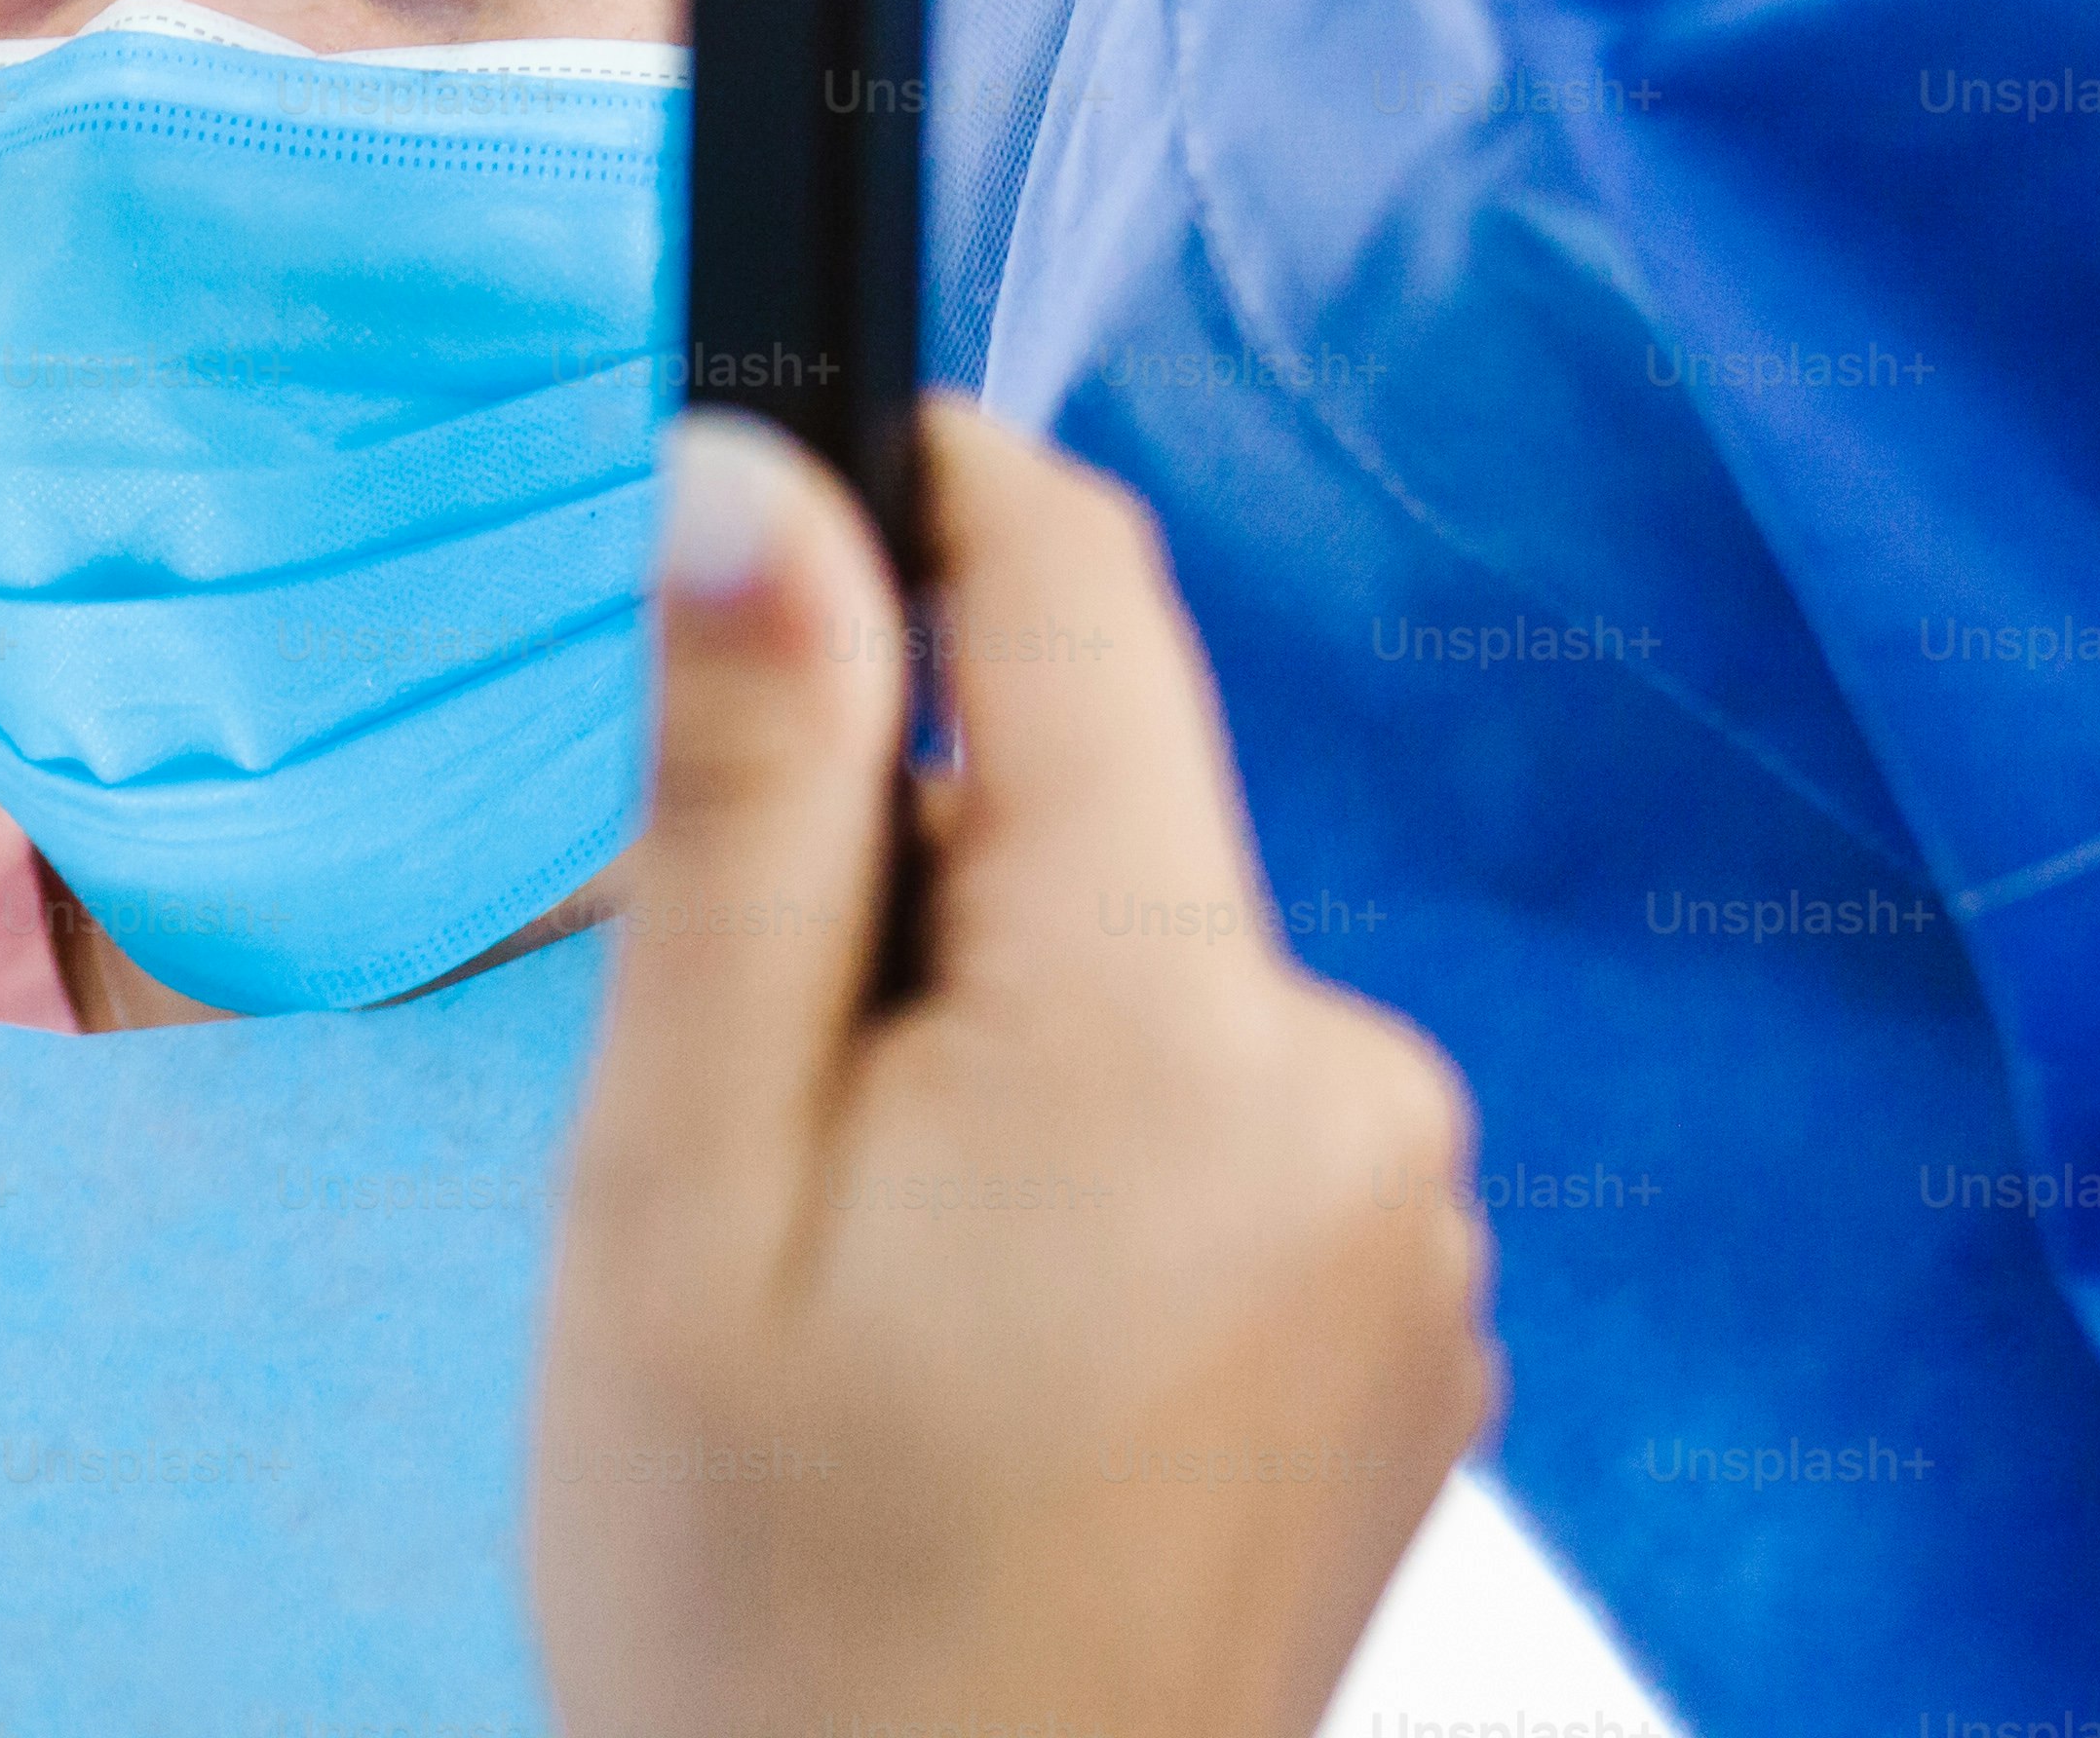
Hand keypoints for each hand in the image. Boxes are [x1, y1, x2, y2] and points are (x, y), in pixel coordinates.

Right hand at [534, 400, 1499, 1737]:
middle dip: (912, 916)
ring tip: (878, 1313)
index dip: (924, 504)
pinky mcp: (1416, 1341)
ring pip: (1148, 993)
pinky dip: (1098, 1196)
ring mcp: (1414, 1236)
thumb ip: (749, 807)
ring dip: (1001, 1071)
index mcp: (1170, 1021)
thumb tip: (758, 484)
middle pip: (1095, 829)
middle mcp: (1357, 1094)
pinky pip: (1230, 1145)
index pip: (1083, 595)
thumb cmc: (775, 1615)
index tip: (797, 511)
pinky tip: (993, 1384)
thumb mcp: (683, 1179)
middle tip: (768, 1150)